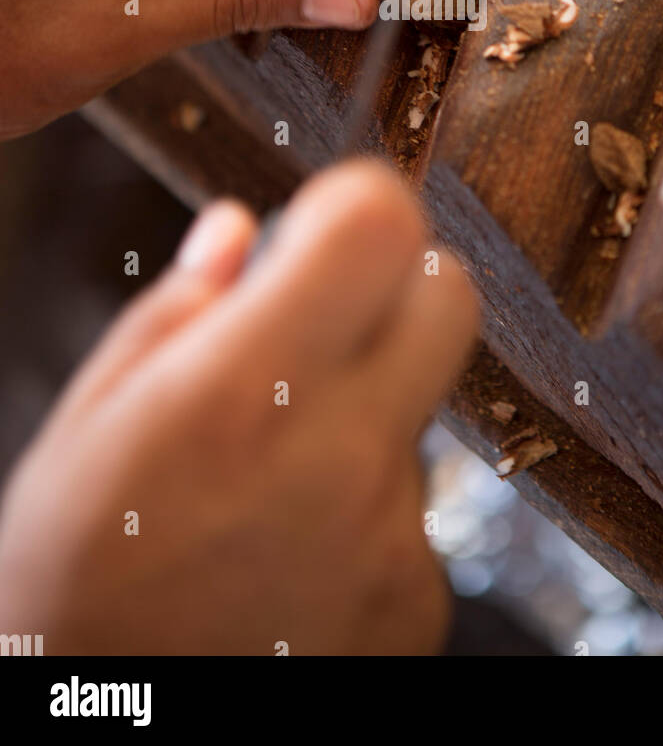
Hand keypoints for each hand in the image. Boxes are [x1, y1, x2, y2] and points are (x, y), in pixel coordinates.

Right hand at [0, 161, 477, 654]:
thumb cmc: (68, 596)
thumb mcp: (84, 433)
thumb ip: (174, 316)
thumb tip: (238, 230)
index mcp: (243, 393)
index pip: (380, 228)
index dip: (356, 203)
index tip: (321, 221)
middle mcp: (339, 459)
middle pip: (448, 298)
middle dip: (394, 286)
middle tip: (318, 327)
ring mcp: (393, 539)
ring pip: (419, 412)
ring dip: (361, 417)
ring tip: (263, 487)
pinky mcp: (418, 604)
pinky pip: (414, 510)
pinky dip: (364, 511)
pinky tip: (288, 554)